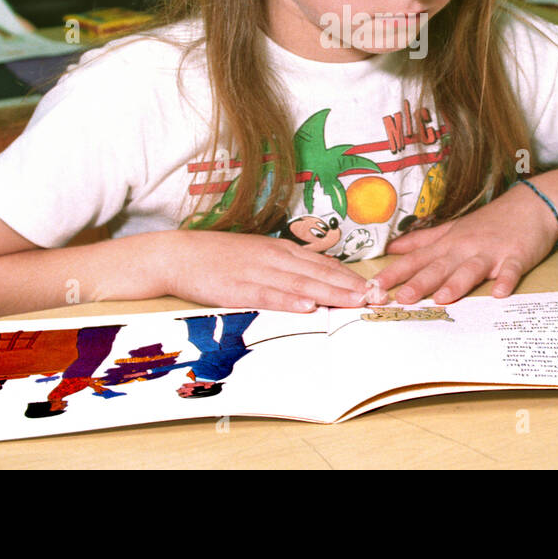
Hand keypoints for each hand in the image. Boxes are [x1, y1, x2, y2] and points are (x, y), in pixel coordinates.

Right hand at [159, 231, 370, 312]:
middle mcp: (274, 258)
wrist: (179, 254)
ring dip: (330, 294)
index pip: (324, 264)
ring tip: (355, 302)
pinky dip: (290, 302)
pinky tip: (308, 308)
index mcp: (281, 250)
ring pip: (301, 285)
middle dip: (351, 287)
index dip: (350, 276)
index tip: (374, 287)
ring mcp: (257, 272)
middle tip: (377, 297)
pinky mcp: (238, 289)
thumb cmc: (219, 257)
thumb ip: (285, 265)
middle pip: (319, 274)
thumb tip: (313, 278)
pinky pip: (268, 296)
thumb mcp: (258, 253)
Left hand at [370, 185, 557, 304]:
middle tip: (402, 299)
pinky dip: (506, 280)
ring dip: (457, 283)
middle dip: (420, 282)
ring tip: (443, 298)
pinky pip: (510, 270)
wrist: (531, 205)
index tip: (376, 286)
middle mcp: (465, 248)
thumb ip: (421, 240)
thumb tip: (392, 248)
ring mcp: (491, 252)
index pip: (416, 259)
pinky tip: (500, 293)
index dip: (395, 272)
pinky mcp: (516, 256)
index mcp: (448, 244)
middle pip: (439, 267)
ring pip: (470, 269)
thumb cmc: (489, 221)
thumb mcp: (452, 228)